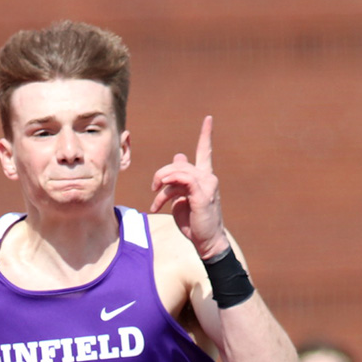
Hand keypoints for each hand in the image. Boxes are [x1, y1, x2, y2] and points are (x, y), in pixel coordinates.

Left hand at [149, 116, 227, 259]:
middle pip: (179, 163)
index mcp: (205, 177)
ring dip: (162, 182)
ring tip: (155, 199)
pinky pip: (183, 179)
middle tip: (153, 189)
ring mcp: (207, 185)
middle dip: (162, 174)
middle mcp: (208, 177)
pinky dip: (170, 182)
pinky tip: (161, 192)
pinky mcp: (202, 194)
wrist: (206, 242)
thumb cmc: (194, 223)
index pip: (205, 152)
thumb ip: (179, 179)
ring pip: (179, 170)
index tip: (209, 119)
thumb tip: (178, 156)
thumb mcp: (183, 198)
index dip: (206, 135)